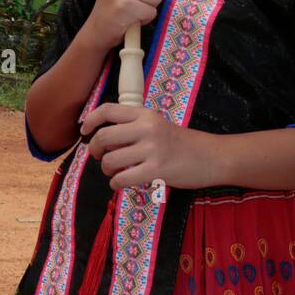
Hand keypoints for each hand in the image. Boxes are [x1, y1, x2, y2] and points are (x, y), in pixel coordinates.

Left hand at [79, 103, 204, 189]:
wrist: (209, 157)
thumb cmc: (180, 143)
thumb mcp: (157, 125)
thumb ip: (133, 127)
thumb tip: (102, 139)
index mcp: (145, 114)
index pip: (107, 110)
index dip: (90, 120)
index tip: (84, 131)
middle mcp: (146, 128)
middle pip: (103, 137)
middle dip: (94, 150)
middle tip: (98, 157)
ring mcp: (151, 149)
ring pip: (110, 160)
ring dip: (106, 170)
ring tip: (115, 172)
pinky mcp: (156, 170)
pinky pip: (121, 178)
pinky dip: (115, 183)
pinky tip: (121, 183)